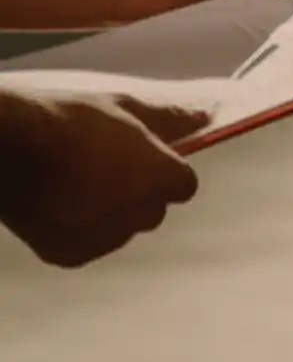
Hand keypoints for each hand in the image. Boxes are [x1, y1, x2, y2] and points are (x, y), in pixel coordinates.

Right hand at [0, 83, 209, 267]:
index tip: (142, 158)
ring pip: (122, 229)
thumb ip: (168, 118)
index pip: (183, 185)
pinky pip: (90, 244)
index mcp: (159, 176)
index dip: (165, 171)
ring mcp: (104, 237)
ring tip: (72, 181)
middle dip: (137, 193)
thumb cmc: (63, 117)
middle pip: (153, 210)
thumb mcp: (120, 107)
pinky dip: (79, 229)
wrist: (0, 144)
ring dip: (108, 213)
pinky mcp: (71, 255)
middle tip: (100, 167)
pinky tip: (56, 202)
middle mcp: (138, 212)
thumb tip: (204, 118)